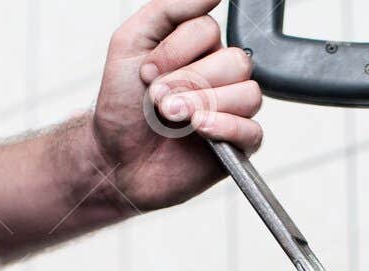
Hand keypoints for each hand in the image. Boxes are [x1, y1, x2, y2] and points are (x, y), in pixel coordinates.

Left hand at [89, 0, 263, 212]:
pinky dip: (226, 127)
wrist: (115, 157)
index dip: (176, 50)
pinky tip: (199, 130)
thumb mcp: (130, 43)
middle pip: (236, 61)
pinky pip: (253, 131)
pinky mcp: (237, 146)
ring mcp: (232, 111)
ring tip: (172, 118)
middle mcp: (221, 77)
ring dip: (204, 103)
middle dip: (189, 80)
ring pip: (249, 93)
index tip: (146, 73)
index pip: (209, 30)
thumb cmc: (122, 105)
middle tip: (159, 100)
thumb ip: (167, 9)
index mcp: (200, 49)